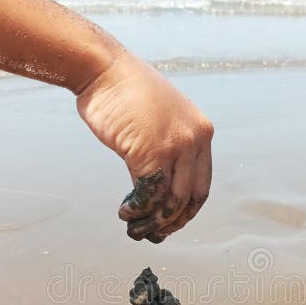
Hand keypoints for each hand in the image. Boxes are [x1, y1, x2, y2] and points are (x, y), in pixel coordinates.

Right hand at [76, 51, 213, 242]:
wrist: (103, 70)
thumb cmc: (124, 94)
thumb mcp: (159, 122)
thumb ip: (167, 150)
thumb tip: (160, 188)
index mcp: (202, 132)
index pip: (202, 185)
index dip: (186, 211)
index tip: (169, 223)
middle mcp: (196, 139)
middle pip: (190, 198)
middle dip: (170, 222)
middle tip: (151, 234)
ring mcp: (176, 146)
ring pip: (171, 201)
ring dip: (152, 222)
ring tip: (134, 228)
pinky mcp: (152, 151)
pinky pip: (149, 194)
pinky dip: (137, 209)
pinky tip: (125, 212)